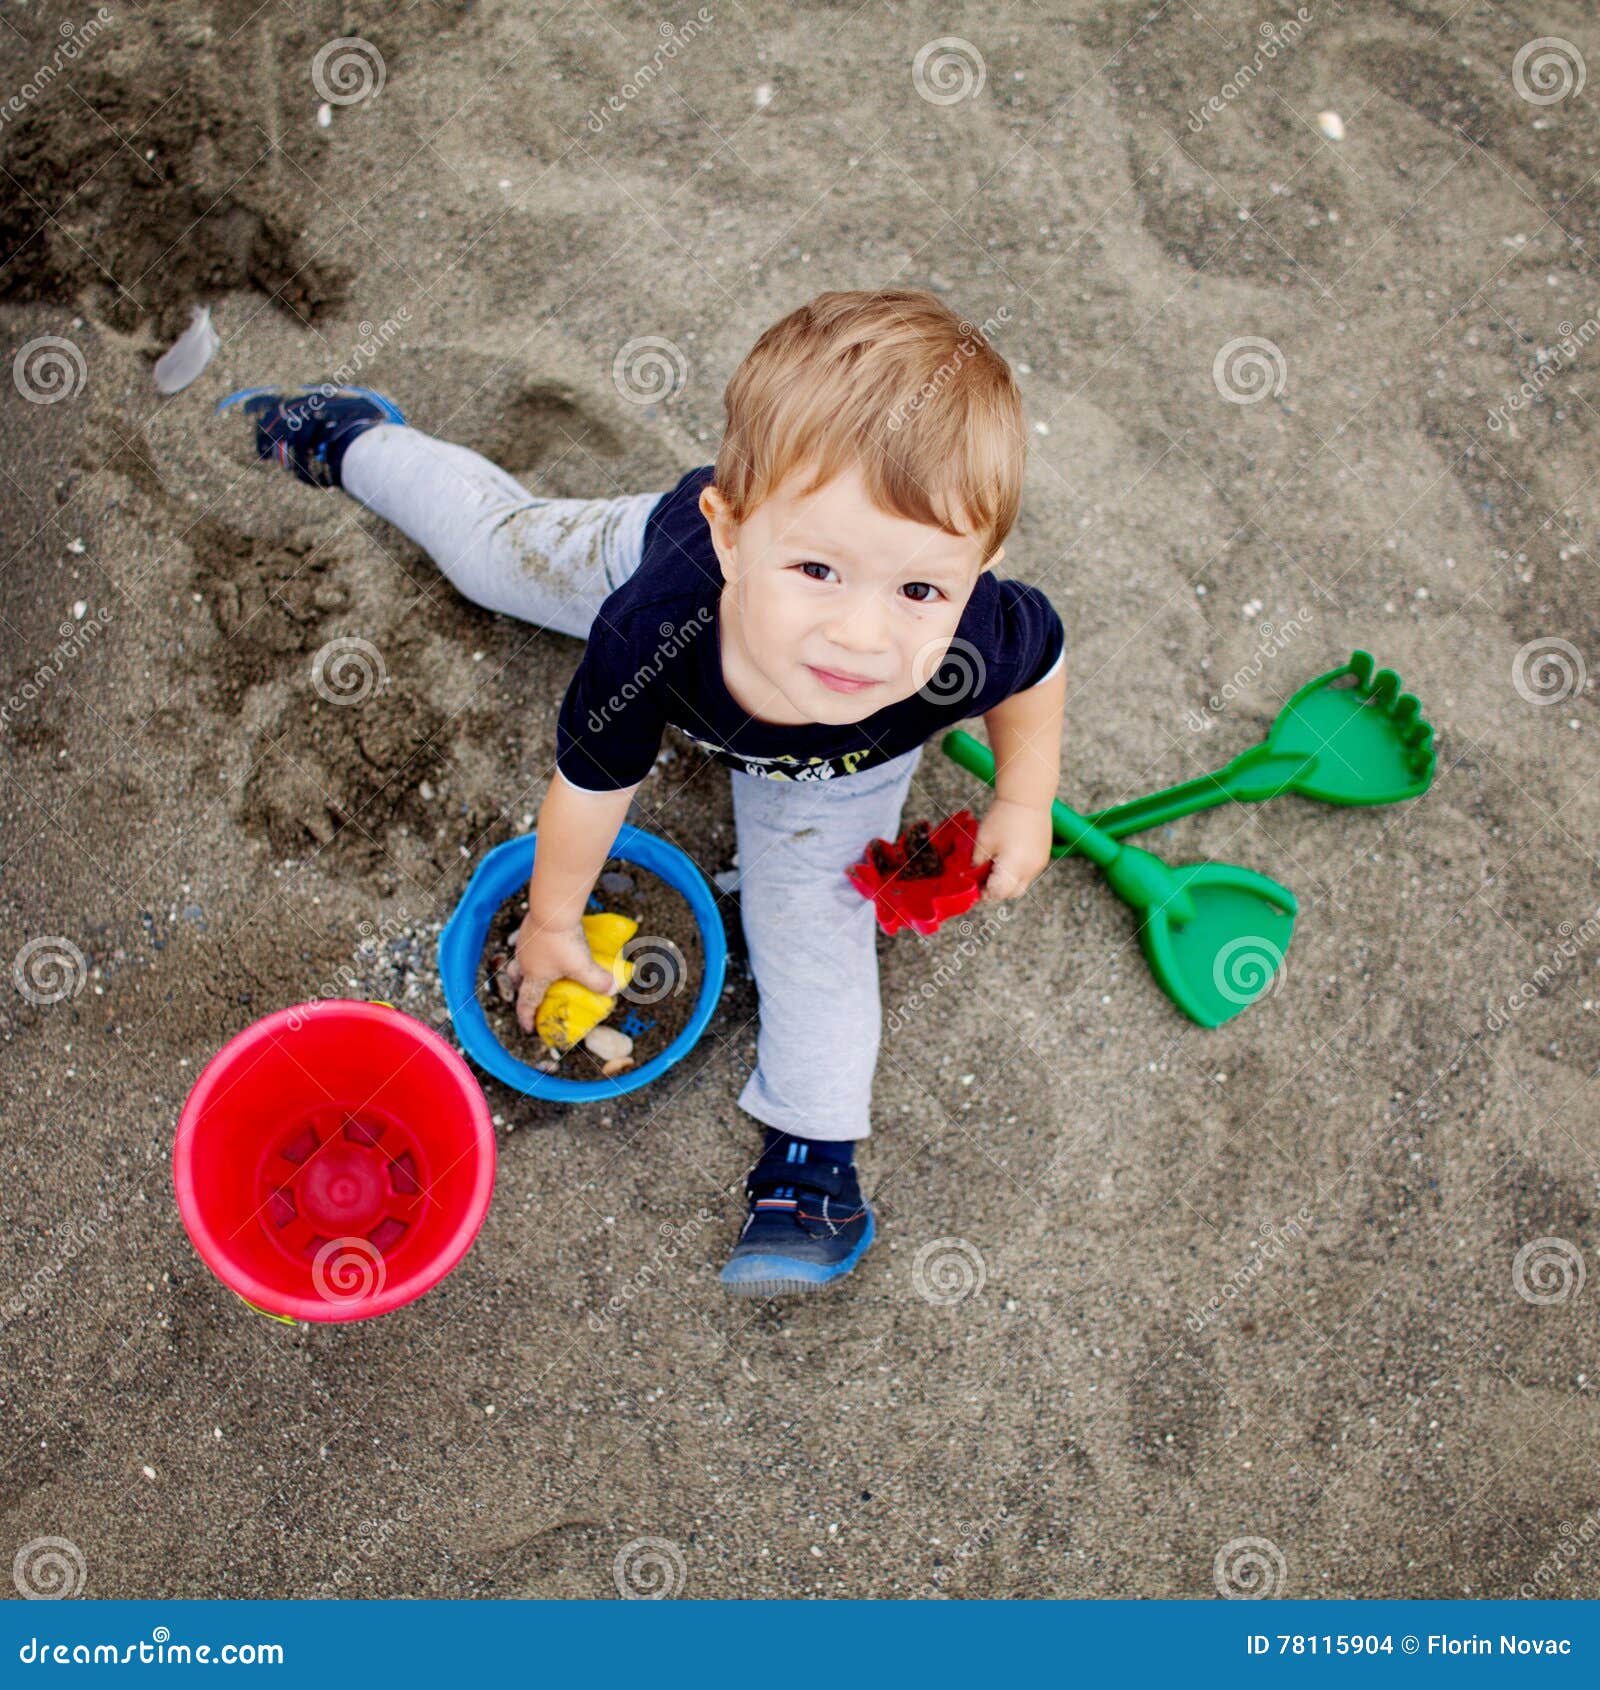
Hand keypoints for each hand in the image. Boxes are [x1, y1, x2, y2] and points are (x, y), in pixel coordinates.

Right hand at [505, 912, 617, 1035]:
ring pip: (521, 959)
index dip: (527, 1017)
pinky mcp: (530, 927)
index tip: (528, 1028)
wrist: (552, 908)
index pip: (527, 1002)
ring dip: (528, 966)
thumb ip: (598, 981)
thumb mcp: (583, 965)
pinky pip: (529, 942)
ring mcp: (525, 943)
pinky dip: (536, 946)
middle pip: (516, 980)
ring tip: (540, 966)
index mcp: (535, 977)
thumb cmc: (563, 942)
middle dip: (520, 989)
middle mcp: (525, 962)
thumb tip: (613, 990)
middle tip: (528, 993)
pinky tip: (547, 940)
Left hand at [972, 798, 1053, 900]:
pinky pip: (1029, 874)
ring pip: (1022, 885)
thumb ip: (977, 863)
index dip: (985, 893)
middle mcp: (1030, 870)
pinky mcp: (1043, 857)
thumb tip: (972, 875)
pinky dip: (1018, 873)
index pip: (998, 892)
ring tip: (995, 869)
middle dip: (996, 891)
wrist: (1027, 798)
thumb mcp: (983, 841)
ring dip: (1008, 883)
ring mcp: (1039, 864)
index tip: (975, 888)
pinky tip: (1007, 860)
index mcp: (1013, 867)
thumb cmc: (1002, 817)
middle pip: (1011, 894)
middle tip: (983, 881)